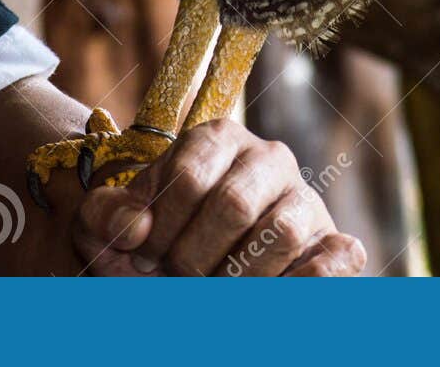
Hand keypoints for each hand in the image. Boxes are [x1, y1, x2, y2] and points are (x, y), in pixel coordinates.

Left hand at [71, 118, 366, 275]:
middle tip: (177, 278)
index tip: (145, 255)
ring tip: (216, 291)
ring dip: (238, 279)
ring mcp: (306, 199)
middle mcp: (269, 158)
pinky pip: (337, 259)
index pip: (188, 176)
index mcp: (217, 139)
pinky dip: (305, 285)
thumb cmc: (158, 247)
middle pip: (234, 203)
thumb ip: (102, 218)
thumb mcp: (117, 229)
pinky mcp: (335, 243)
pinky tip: (268, 298)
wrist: (196, 280)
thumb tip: (134, 228)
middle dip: (193, 256)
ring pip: (283, 231)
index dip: (159, 228)